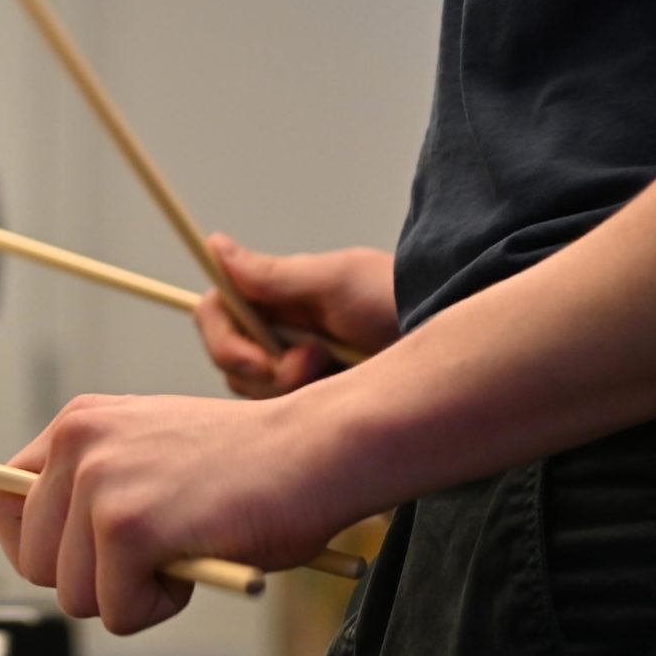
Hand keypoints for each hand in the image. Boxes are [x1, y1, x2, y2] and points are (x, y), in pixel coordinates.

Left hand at [0, 390, 355, 633]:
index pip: (3, 499)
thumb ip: (97, 486)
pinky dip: (159, 608)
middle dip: (92, 581)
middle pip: (33, 562)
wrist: (319, 449)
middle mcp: (77, 444)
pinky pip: (116, 612)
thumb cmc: (251, 464)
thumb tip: (38, 550)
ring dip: (132, 596)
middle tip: (156, 560)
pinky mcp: (127, 527)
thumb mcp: (153, 453)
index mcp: (78, 422)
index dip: (33, 545)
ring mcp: (99, 484)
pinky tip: (199, 563)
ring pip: (73, 596)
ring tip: (187, 551)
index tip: (74, 562)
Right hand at [197, 236, 400, 399]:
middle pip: (230, 360)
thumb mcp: (335, 281)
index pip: (215, 313)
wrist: (441, 342)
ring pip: (254, 390)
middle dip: (264, 372)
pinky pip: (283, 410)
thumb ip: (272, 275)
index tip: (257, 360)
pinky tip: (339, 387)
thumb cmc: (395, 298)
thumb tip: (215, 246)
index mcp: (274, 295)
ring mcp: (293, 364)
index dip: (223, 340)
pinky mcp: (312, 394)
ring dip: (289, 387)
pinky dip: (306, 404)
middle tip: (312, 362)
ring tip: (334, 367)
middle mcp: (276, 329)